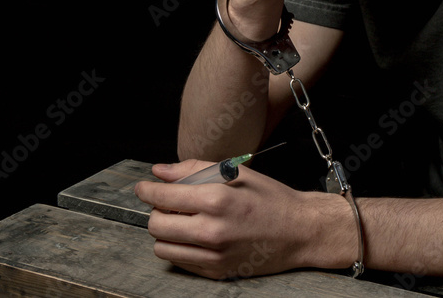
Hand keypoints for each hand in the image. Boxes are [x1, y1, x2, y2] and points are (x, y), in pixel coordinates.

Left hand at [135, 159, 352, 278]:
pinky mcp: (216, 272)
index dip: (147, 190)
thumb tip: (159, 172)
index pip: (162, 196)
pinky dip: (179, 247)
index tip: (143, 187)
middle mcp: (212, 231)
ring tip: (182, 219)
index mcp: (216, 200)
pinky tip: (195, 235)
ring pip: (162, 247)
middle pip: (156, 224)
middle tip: (168, 202)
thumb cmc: (270, 198)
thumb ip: (193, 169)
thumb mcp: (236, 172)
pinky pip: (179, 262)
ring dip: (166, 231)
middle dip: (156, 210)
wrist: (299, 232)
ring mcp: (214, 256)